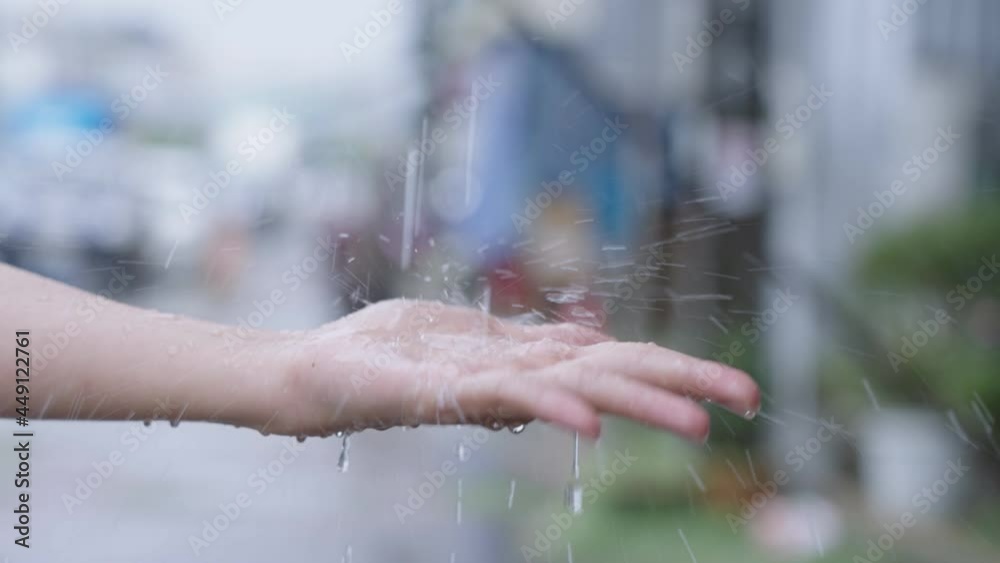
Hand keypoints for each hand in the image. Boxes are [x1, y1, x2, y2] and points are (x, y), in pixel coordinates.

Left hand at [271, 299, 759, 440]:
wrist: (311, 375)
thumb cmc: (383, 351)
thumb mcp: (465, 336)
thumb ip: (522, 344)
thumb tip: (583, 347)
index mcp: (526, 360)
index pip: (614, 359)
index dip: (673, 369)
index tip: (731, 386)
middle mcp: (516, 377)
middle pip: (612, 372)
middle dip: (682, 383)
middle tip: (751, 398)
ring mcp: (484, 387)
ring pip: (573, 389)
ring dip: (635, 403)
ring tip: (696, 420)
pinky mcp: (441, 392)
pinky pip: (502, 398)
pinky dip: (549, 406)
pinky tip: (589, 421)